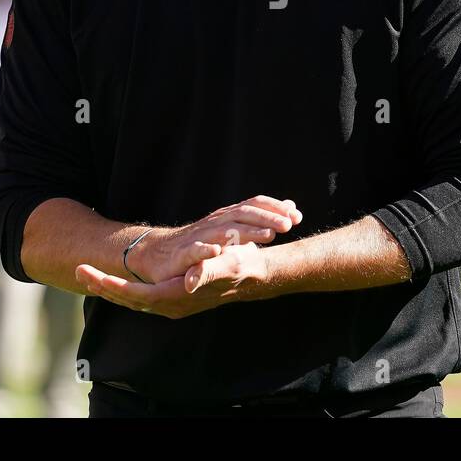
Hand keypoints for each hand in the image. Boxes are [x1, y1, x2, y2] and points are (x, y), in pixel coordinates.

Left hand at [77, 242, 272, 319]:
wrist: (253, 276)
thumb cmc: (240, 266)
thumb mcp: (228, 264)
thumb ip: (207, 271)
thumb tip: (188, 281)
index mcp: (178, 296)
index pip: (138, 296)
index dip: (115, 286)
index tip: (94, 275)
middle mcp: (171, 304)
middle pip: (127, 299)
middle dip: (101, 285)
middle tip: (77, 269)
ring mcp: (169, 304)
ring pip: (130, 299)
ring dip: (108, 287)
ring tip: (85, 274)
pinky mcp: (171, 299)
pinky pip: (139, 297)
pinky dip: (121, 289)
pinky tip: (110, 281)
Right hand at [128, 195, 301, 282]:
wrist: (162, 255)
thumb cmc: (202, 243)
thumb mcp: (234, 231)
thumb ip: (262, 220)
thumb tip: (291, 208)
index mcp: (229, 217)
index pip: (254, 205)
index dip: (275, 208)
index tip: (298, 216)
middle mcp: (216, 222)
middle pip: (244, 214)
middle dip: (268, 219)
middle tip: (289, 225)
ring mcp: (200, 236)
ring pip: (225, 230)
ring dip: (248, 232)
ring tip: (268, 236)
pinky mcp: (184, 254)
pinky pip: (194, 250)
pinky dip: (205, 249)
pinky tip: (216, 251)